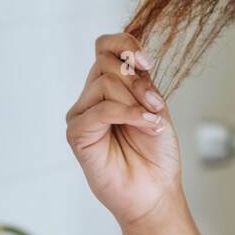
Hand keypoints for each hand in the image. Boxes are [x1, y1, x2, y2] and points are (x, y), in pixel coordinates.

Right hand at [66, 33, 182, 227]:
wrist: (155, 190)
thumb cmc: (156, 153)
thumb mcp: (155, 107)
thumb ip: (140, 82)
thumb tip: (131, 58)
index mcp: (111, 87)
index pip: (105, 47)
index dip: (125, 44)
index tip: (146, 61)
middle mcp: (92, 97)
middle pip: (107, 63)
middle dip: (138, 81)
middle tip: (154, 106)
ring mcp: (82, 114)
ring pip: (105, 83)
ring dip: (137, 100)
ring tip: (151, 122)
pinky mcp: (77, 133)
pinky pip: (101, 109)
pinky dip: (129, 113)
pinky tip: (146, 124)